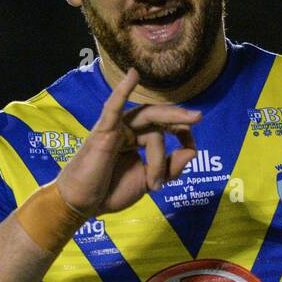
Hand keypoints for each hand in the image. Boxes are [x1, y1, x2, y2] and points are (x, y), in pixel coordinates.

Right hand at [55, 67, 201, 217]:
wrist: (83, 206)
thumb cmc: (110, 192)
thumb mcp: (148, 181)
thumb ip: (170, 168)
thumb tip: (192, 151)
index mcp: (137, 140)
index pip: (164, 127)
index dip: (183, 135)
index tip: (191, 150)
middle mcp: (127, 130)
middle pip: (157, 119)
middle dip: (179, 118)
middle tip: (198, 117)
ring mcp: (114, 129)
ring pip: (147, 124)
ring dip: (161, 143)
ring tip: (177, 142)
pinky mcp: (102, 132)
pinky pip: (113, 109)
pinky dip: (122, 91)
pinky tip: (133, 75)